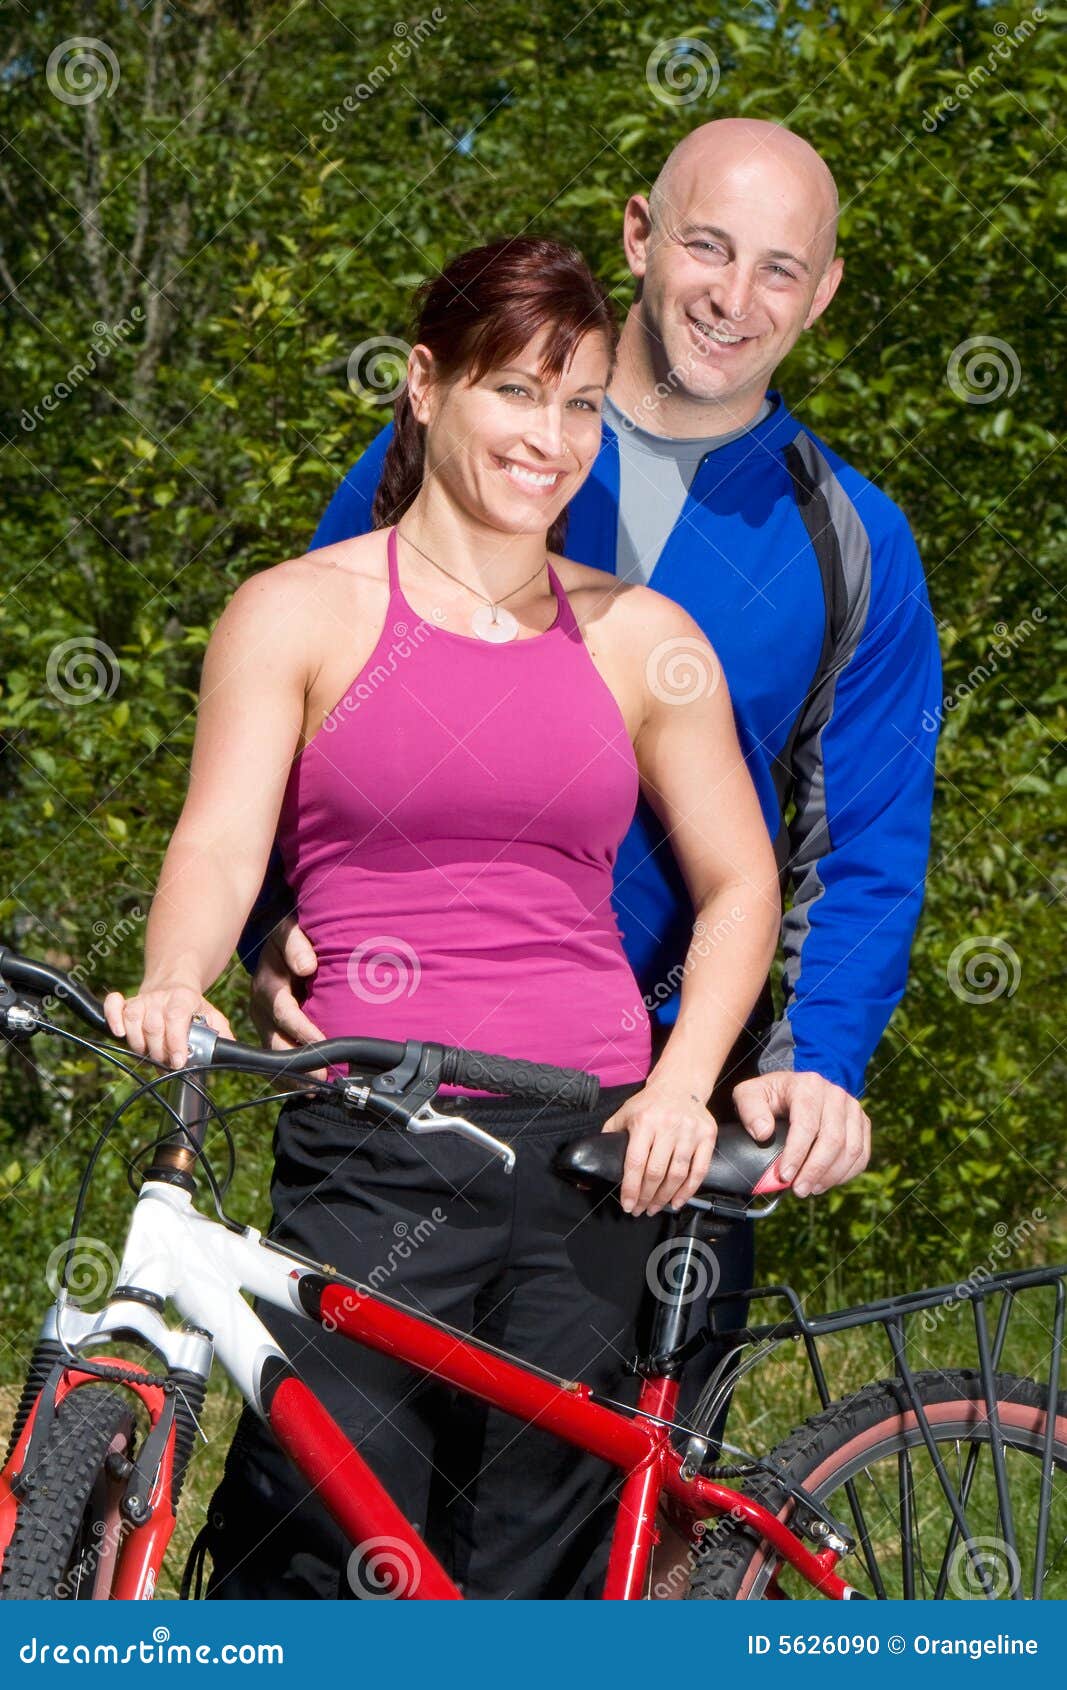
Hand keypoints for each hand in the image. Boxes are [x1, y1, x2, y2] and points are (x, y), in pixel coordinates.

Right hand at [103, 982, 233, 1069]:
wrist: (172, 984)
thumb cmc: (191, 1006)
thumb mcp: (211, 1015)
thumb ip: (220, 1032)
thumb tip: (229, 1049)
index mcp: (183, 998)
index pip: (176, 1018)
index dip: (176, 1041)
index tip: (179, 1062)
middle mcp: (160, 997)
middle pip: (153, 1026)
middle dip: (159, 1052)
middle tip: (167, 1064)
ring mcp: (142, 999)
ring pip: (133, 1020)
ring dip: (139, 1044)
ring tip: (150, 1056)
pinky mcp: (127, 1002)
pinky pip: (113, 1005)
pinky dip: (113, 1018)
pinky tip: (119, 1033)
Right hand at [249, 912, 326, 1080]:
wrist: (274, 939)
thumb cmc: (290, 937)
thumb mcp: (288, 931)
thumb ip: (296, 944)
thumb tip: (307, 966)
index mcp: (268, 984)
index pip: (284, 1012)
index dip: (303, 1030)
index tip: (323, 1044)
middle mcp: (261, 1007)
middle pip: (276, 1041)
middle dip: (298, 1062)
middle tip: (321, 1077)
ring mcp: (263, 1021)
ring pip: (274, 1053)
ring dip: (294, 1074)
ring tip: (314, 1090)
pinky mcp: (269, 1030)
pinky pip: (275, 1056)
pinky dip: (289, 1074)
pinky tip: (306, 1089)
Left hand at [601, 1079, 716, 1215]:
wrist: (681, 1084)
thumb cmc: (650, 1103)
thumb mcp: (625, 1112)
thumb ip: (611, 1133)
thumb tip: (597, 1156)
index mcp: (644, 1122)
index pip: (635, 1162)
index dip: (631, 1188)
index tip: (627, 1205)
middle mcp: (668, 1126)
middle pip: (656, 1172)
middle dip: (646, 1197)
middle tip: (640, 1210)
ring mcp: (690, 1132)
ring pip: (677, 1174)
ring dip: (665, 1197)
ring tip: (655, 1208)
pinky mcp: (707, 1136)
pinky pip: (699, 1170)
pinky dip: (688, 1190)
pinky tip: (677, 1201)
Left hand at [731, 1070, 870, 1196]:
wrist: (792, 1089)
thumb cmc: (769, 1096)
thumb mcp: (748, 1095)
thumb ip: (750, 1110)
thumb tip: (763, 1133)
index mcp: (808, 1085)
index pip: (807, 1124)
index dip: (797, 1154)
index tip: (784, 1176)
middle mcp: (836, 1094)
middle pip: (833, 1139)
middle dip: (815, 1170)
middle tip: (798, 1190)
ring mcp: (853, 1108)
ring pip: (851, 1149)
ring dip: (831, 1176)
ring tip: (810, 1189)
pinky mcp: (862, 1122)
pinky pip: (862, 1154)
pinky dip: (846, 1174)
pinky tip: (826, 1182)